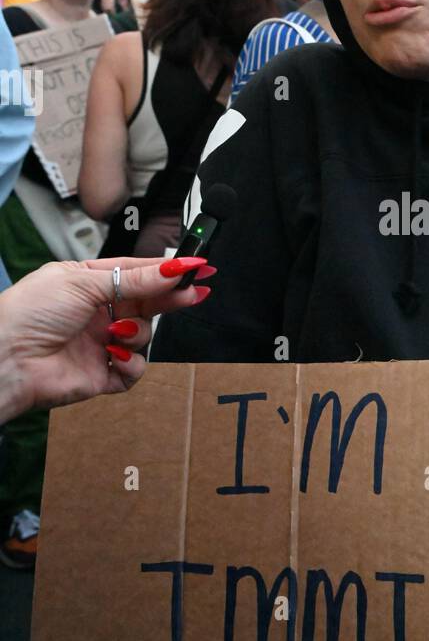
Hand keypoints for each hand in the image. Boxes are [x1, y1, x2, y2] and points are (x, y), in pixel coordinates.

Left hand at [0, 256, 212, 419]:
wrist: (7, 358)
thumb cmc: (29, 313)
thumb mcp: (84, 282)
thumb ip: (134, 279)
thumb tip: (172, 269)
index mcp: (89, 283)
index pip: (137, 273)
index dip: (168, 271)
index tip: (197, 266)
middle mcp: (97, 313)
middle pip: (147, 303)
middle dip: (170, 298)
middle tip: (195, 292)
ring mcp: (101, 344)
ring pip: (144, 336)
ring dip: (138, 333)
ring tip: (118, 332)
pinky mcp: (102, 374)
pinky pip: (135, 369)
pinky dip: (130, 363)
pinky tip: (114, 355)